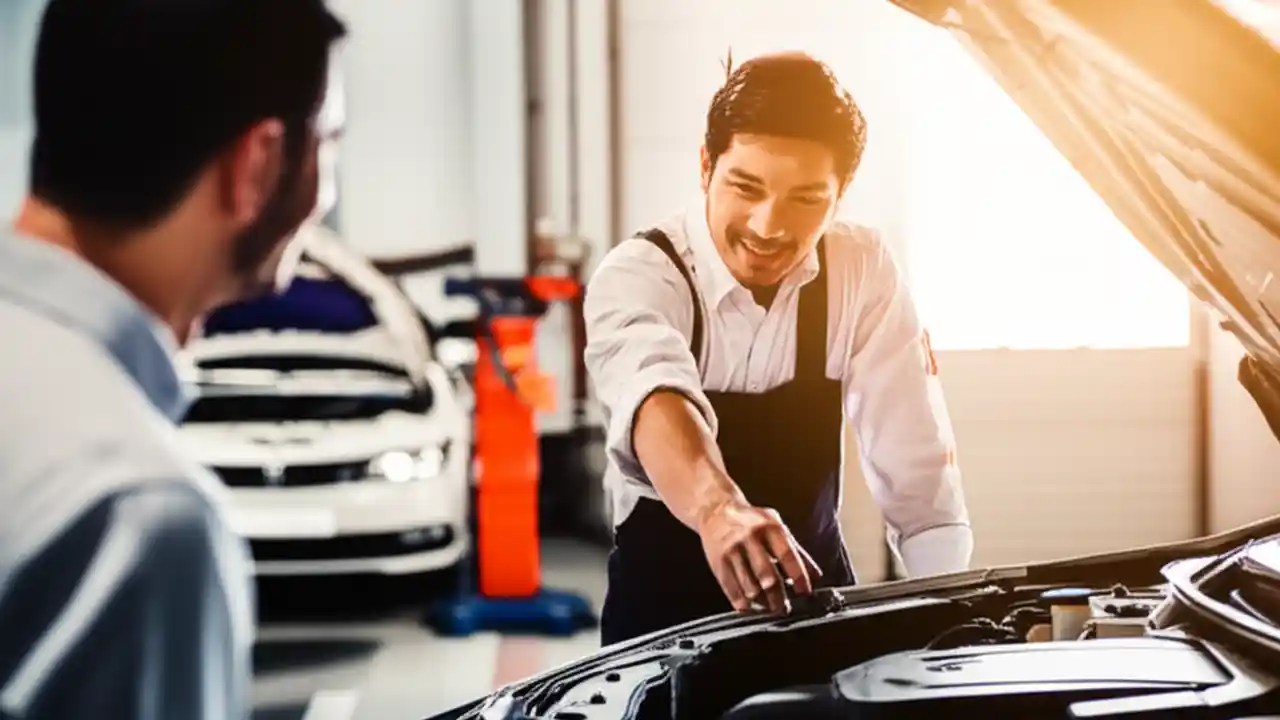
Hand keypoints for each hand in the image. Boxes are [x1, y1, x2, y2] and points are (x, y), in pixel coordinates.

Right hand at [696, 498, 822, 613]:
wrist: (716, 510)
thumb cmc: (752, 521)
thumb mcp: (776, 526)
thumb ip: (796, 550)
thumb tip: (816, 576)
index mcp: (770, 527)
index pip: (788, 555)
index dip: (799, 576)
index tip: (805, 592)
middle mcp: (750, 538)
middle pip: (768, 575)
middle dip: (778, 597)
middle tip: (784, 609)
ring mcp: (732, 550)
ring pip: (749, 585)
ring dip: (761, 602)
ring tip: (768, 608)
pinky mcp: (718, 562)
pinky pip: (731, 589)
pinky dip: (742, 602)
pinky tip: (749, 607)